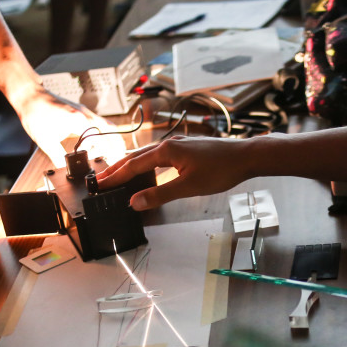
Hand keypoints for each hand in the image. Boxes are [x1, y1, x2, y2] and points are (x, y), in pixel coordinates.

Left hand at [13, 86, 119, 166]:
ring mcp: (85, 112)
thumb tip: (66, 168)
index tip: (104, 161)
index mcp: (78, 120)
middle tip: (117, 158)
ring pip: (107, 125)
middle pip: (111, 130)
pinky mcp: (82, 112)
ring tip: (107, 153)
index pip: (101, 138)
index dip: (105, 152)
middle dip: (116, 145)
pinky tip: (94, 143)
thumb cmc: (35, 113)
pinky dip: (102, 134)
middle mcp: (85, 115)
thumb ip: (58, 156)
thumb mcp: (45, 140)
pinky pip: (99, 123)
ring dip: (109, 139)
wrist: (30, 96)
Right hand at [98, 135, 252, 210]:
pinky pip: (159, 154)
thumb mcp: (188, 187)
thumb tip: (134, 202)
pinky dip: (146, 162)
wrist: (246, 156)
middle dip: (118, 169)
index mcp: (166, 151)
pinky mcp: (187, 148)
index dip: (116, 177)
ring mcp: (178, 144)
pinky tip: (149, 168)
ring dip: (131, 165)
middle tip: (101, 180)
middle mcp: (169, 144)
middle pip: (136, 157)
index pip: (133, 166)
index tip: (100, 185)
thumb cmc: (221, 170)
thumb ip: (160, 195)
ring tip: (118, 174)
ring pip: (147, 154)